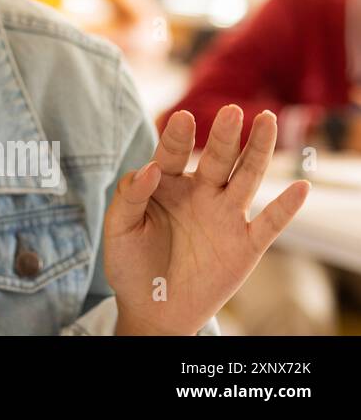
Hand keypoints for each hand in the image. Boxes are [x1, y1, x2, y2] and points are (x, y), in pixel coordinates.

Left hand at [103, 105, 309, 334]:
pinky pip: (269, 223)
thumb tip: (150, 168)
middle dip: (225, 135)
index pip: (173, 154)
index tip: (182, 118)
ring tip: (268, 120)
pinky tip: (300, 187)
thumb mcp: (118, 229)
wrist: (152, 308)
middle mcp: (200, 193)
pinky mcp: (245, 245)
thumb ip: (130, 197)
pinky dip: (286, 207)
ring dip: (258, 152)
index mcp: (166, 185)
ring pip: (246, 178)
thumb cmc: (130, 263)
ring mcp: (225, 216)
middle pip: (217, 159)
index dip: (178, 138)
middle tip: (233, 111)